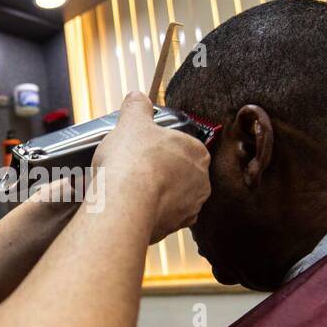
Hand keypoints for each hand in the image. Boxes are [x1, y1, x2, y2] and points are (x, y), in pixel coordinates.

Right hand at [92, 91, 210, 243]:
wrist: (125, 204)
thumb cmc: (133, 160)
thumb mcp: (132, 121)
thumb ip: (137, 107)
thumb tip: (137, 97)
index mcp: (197, 153)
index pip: (183, 146)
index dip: (161, 147)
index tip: (143, 150)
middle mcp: (201, 182)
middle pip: (178, 173)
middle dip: (159, 172)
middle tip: (134, 169)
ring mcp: (189, 208)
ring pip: (171, 197)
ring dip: (155, 194)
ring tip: (130, 190)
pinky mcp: (174, 229)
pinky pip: (162, 217)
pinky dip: (149, 213)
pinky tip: (132, 207)